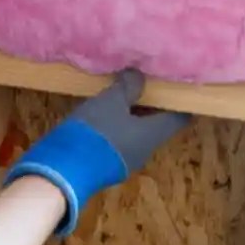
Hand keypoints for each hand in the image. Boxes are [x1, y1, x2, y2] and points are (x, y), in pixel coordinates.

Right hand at [6, 70, 190, 236]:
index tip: (176, 88)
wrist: (66, 170)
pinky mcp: (107, 166)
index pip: (179, 119)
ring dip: (132, 118)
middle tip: (145, 86)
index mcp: (153, 134)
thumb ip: (128, 86)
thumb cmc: (97, 130)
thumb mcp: (112, 101)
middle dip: (152, 107)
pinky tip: (103, 117)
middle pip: (157, 127)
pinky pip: (120, 143)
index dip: (179, 103)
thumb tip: (140, 75)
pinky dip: (117, 128)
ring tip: (121, 98)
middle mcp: (145, 150)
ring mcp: (126, 162)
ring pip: (137, 135)